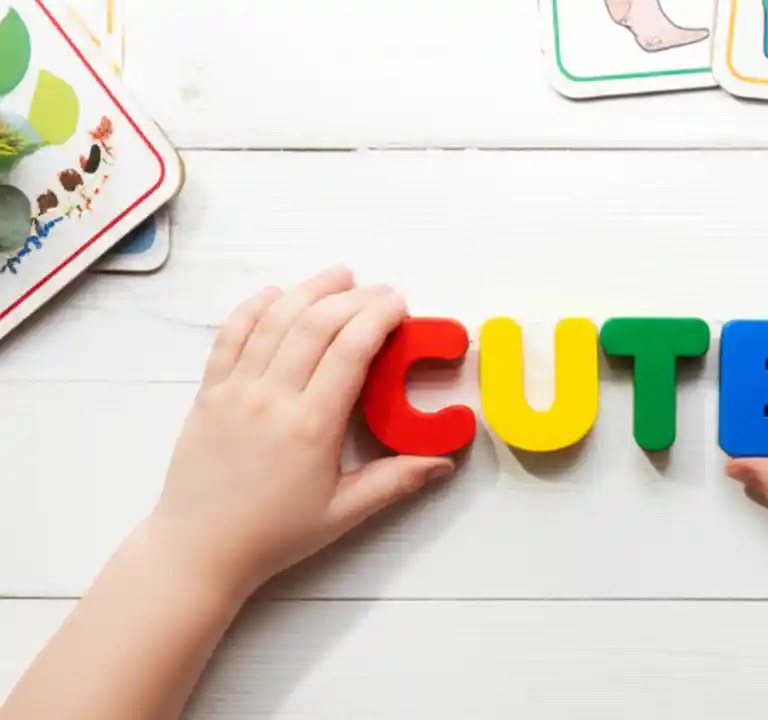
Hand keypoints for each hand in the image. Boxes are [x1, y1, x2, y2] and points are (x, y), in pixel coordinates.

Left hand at [146, 267, 454, 598]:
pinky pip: (231, 335)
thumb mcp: (343, 513)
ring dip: (309, 289)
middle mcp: (272, 398)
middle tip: (380, 290)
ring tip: (338, 275)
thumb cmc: (274, 535)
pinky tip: (275, 294)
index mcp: (311, 426)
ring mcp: (235, 390)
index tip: (399, 305)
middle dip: (353, 297)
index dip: (378, 317)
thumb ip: (396, 481)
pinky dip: (254, 307)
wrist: (199, 549)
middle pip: (316, 323)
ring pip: (274, 319)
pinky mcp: (209, 392)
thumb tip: (444, 462)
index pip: (350, 350)